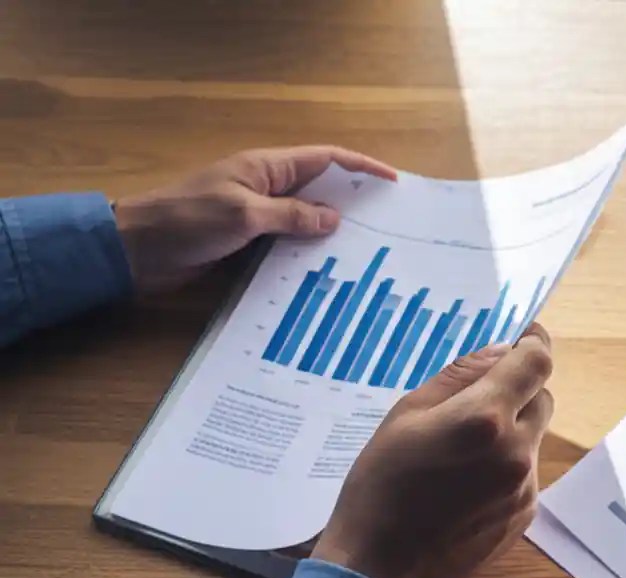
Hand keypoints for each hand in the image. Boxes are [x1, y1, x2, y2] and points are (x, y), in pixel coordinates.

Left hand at [114, 146, 396, 291]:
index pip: (324, 158)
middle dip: (354, 203)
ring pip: (306, 221)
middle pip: (321, 190)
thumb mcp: (243, 215)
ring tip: (367, 254)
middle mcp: (267, 189)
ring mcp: (258, 216)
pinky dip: (308, 255)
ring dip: (332, 235)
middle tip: (389, 225)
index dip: (360, 166)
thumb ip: (291, 216)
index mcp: (266, 168)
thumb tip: (334, 219)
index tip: (392, 181)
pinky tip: (327, 274)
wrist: (136, 250)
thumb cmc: (186, 221)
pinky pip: (288, 245)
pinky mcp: (248, 243)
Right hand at [311, 324, 555, 577]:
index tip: (523, 337)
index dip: (533, 344)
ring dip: (511, 430)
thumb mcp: (406, 414)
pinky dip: (506, 465)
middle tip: (477, 399)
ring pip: (533, 436)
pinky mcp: (526, 514)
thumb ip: (460, 377)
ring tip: (462, 452)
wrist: (381, 568)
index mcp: (485, 418)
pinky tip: (466, 484)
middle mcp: (517, 450)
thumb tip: (501, 351)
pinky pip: (526, 471)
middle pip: (542, 397)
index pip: (536, 363)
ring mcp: (525, 486)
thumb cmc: (381, 484)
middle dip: (518, 389)